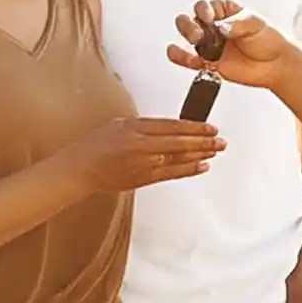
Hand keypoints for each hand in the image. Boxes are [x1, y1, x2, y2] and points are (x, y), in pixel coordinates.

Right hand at [64, 117, 226, 192]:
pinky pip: (171, 174)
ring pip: (178, 159)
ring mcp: (143, 164)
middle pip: (179, 143)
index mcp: (135, 128)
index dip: (193, 127)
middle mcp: (141, 146)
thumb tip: (170, 127)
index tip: (209, 126)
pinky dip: (188, 170)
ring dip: (200, 155)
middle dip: (203, 141)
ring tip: (216, 151)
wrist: (81, 168)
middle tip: (220, 140)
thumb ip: (145, 125)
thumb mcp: (121, 124)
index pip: (171, 126)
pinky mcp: (143, 179)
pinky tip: (202, 166)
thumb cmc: (97, 144)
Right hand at [166, 0, 292, 89]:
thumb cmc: (269, 39)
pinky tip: (176, 53)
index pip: (206, 5)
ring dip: (185, 36)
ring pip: (187, 36)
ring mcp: (209, 44)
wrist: (276, 65)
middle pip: (190, 19)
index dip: (204, 9)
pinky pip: (188, 58)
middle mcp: (213, 25)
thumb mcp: (256, 24)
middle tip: (199, 34)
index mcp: (224, 10)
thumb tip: (222, 26)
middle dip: (189, 24)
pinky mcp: (208, 62)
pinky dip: (179, 56)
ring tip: (195, 42)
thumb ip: (238, 23)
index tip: (210, 17)